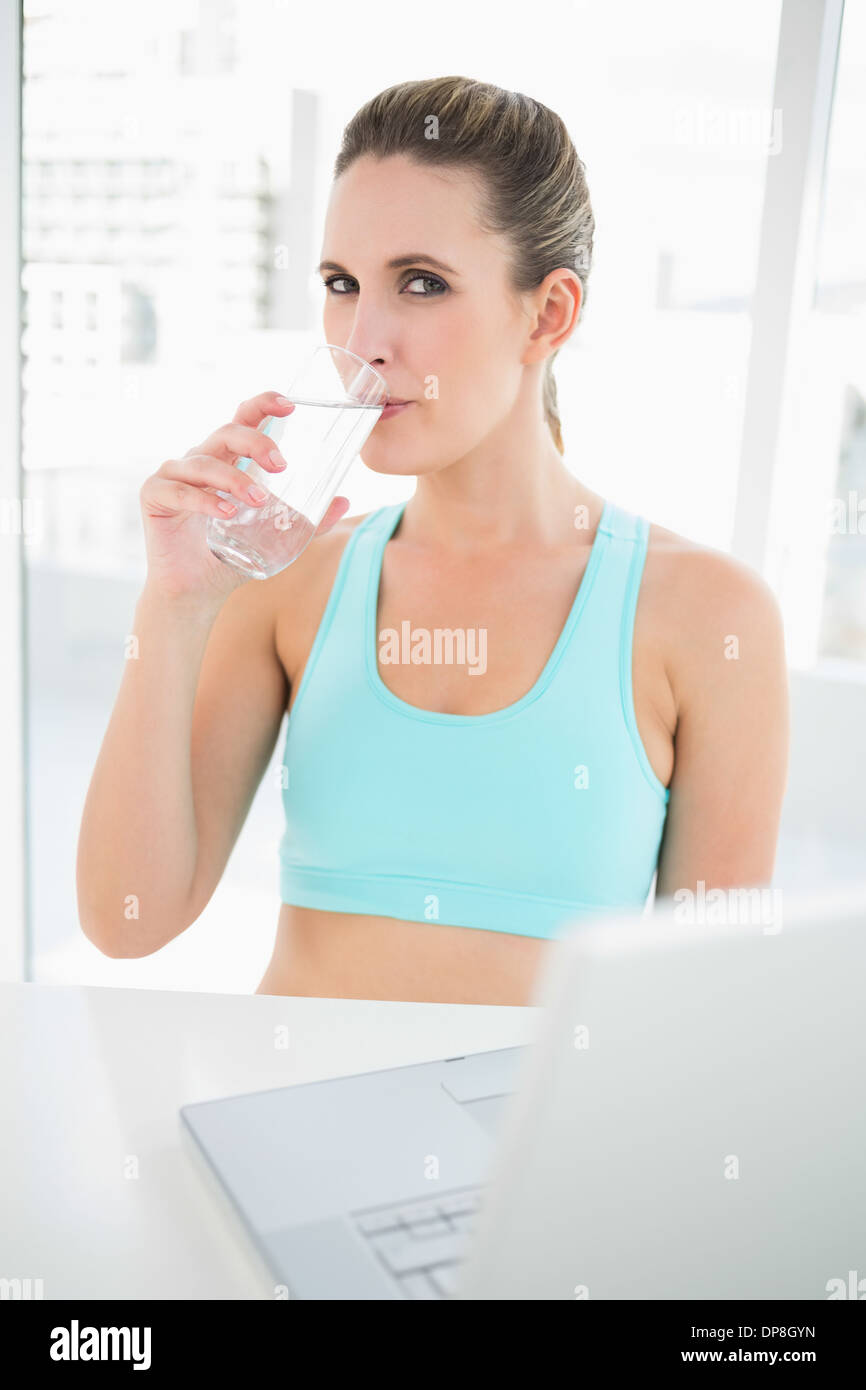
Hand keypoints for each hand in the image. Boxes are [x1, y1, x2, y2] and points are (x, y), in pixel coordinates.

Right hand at [139, 390, 349, 601]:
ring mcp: (174, 475)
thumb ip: (309, 521)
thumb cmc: (231, 557)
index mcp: (227, 460)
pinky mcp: (154, 495)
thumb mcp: (275, 537)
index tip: (289, 405)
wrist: (196, 592)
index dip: (262, 405)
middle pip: (226, 433)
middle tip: (282, 465)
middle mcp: (199, 459)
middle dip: (256, 443)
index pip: (243, 419)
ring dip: (234, 479)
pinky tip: (225, 513)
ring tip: (258, 500)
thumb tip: (345, 500)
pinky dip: (204, 500)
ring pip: (204, 462)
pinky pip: (180, 490)